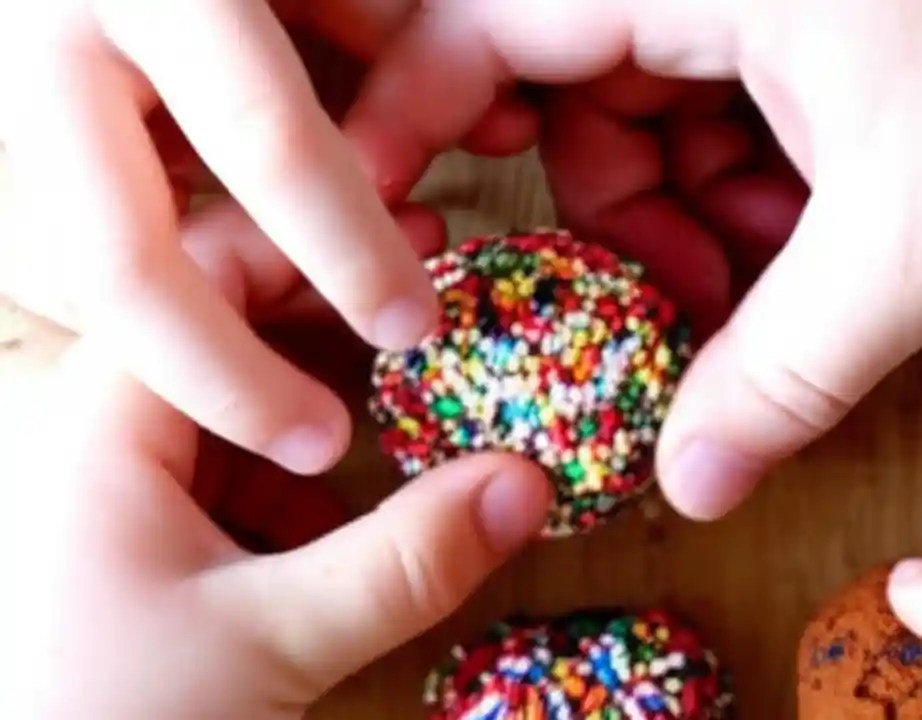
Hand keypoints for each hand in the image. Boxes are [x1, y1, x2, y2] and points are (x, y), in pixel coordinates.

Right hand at [0, 0, 456, 476]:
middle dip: (228, 376)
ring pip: (70, 284)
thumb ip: (386, 30)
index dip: (348, 248)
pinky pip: (39, 267)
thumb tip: (503, 128)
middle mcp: (45, 53)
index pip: (268, 144)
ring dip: (177, 354)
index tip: (412, 327)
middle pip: (119, 264)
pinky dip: (128, 319)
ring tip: (278, 390)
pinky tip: (207, 326)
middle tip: (324, 443)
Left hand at [1, 241, 551, 718]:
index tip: (420, 241)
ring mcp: (105, 490)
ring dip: (321, 405)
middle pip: (226, 329)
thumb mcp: (272, 642)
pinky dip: (290, 479)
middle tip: (432, 310)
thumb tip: (527, 482)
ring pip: (230, 405)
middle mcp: (90, 435)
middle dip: (336, 323)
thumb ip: (409, 559)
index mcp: (98, 422)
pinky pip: (218, 473)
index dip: (320, 247)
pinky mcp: (125, 542)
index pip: (208, 272)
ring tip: (406, 408)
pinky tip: (339, 519)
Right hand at [329, 0, 921, 518]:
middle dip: (614, 218)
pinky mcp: (822, 19)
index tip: (393, 229)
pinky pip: (733, 112)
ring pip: (658, 113)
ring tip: (779, 281)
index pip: (487, 25)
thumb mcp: (916, 242)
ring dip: (694, 219)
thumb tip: (684, 483)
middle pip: (574, 91)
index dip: (411, 125)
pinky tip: (815, 241)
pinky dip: (752, 193)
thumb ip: (783, 371)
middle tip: (676, 309)